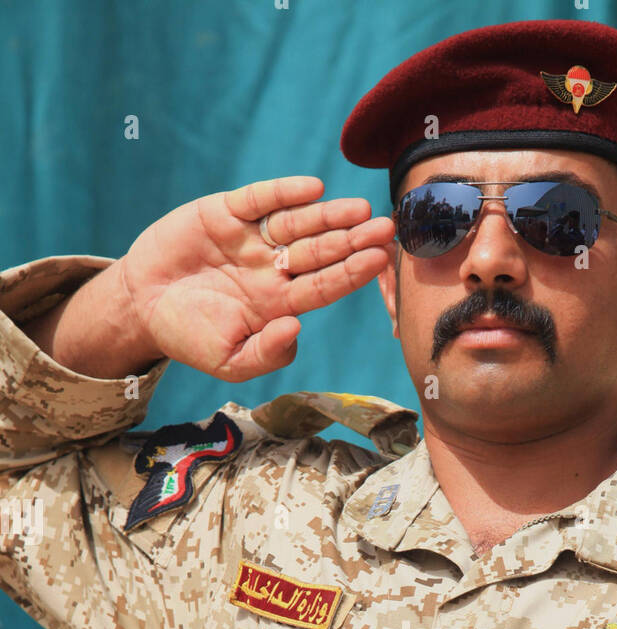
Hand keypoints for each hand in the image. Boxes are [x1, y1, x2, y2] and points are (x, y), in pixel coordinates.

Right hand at [115, 176, 393, 380]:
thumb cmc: (189, 337)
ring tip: (359, 208)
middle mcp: (273, 267)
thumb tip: (297, 329)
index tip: (379, 261)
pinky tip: (313, 189)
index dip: (351, 273)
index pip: (324, 286)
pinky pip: (260, 200)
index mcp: (280, 303)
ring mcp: (252, 238)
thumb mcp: (230, 361)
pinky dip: (284, 193)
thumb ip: (267, 352)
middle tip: (386, 228)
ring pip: (297, 224)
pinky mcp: (226, 213)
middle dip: (352, 240)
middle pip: (320, 251)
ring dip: (328, 215)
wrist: (141, 306)